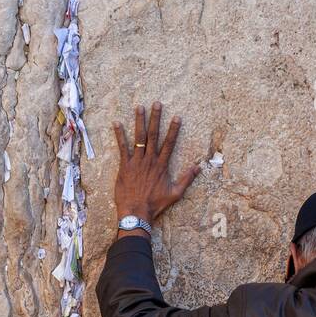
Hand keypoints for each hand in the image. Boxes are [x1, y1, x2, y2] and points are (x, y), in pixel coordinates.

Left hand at [111, 101, 200, 236]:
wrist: (136, 212)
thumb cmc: (155, 204)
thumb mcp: (175, 193)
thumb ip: (187, 179)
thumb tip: (198, 167)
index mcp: (162, 165)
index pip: (169, 143)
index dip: (173, 129)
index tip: (176, 117)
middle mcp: (150, 160)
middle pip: (153, 135)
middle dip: (155, 118)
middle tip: (157, 103)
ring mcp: (137, 162)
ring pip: (139, 138)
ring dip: (139, 122)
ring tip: (139, 107)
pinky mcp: (125, 166)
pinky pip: (122, 147)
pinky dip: (119, 135)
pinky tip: (117, 123)